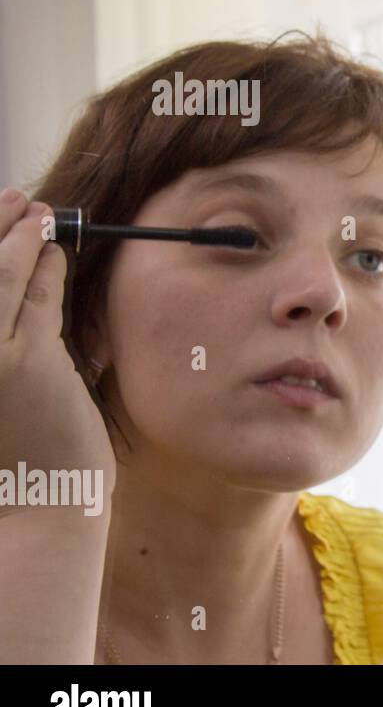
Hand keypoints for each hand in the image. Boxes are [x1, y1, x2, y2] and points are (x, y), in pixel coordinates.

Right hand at [0, 189, 115, 510]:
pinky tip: (53, 248)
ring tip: (36, 212)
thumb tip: (27, 273)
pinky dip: (43, 266)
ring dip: (18, 236)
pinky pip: (32, 298)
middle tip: (12, 199)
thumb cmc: (17, 454)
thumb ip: (7, 333)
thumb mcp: (4, 385)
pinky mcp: (20, 362)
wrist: (35, 507)